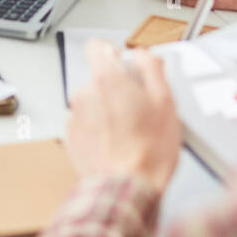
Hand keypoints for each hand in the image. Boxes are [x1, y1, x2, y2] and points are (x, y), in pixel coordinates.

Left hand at [65, 41, 179, 193]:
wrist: (127, 190)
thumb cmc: (148, 151)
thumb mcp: (165, 101)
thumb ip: (152, 68)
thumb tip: (144, 56)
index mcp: (106, 79)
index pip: (96, 46)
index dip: (113, 52)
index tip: (124, 64)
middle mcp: (84, 94)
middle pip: (98, 78)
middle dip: (116, 88)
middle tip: (139, 108)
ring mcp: (74, 117)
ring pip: (92, 103)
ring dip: (107, 110)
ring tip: (129, 132)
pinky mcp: (71, 139)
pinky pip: (86, 124)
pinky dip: (98, 130)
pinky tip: (117, 144)